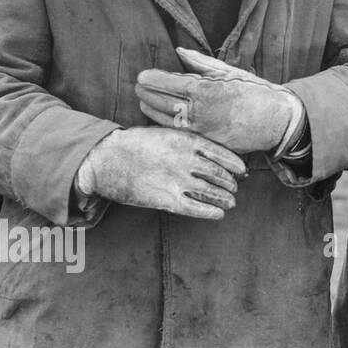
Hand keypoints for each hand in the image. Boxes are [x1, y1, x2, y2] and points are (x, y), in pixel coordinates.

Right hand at [76, 126, 247, 220]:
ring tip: (231, 202)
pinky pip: (196, 208)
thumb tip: (209, 150)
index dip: (235, 165)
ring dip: (224, 199)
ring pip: (211, 193)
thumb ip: (188, 141)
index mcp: (187, 141)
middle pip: (219, 175)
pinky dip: (211, 212)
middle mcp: (186, 161)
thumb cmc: (136, 144)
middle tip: (235, 188)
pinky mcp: (166, 199)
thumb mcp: (166, 133)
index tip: (242, 171)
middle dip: (230, 183)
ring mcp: (177, 180)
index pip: (222, 154)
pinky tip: (218, 214)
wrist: (106, 158)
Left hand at [135, 47, 298, 153]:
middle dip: (146, 93)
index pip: (169, 83)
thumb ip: (201, 63)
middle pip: (162, 102)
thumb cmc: (255, 92)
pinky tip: (160, 118)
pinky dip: (166, 124)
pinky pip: (179, 133)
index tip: (142, 76)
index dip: (152, 79)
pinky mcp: (206, 142)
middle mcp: (201, 112)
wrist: (276, 120)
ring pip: (167, 120)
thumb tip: (179, 52)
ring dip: (152, 109)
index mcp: (207, 90)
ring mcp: (201, 130)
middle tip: (139, 87)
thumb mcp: (230, 72)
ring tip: (144, 101)